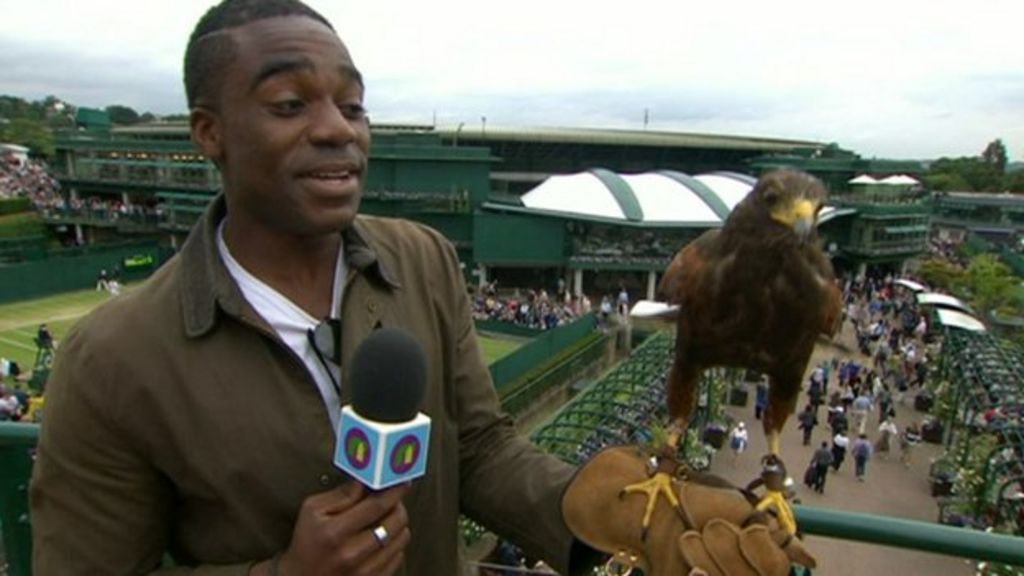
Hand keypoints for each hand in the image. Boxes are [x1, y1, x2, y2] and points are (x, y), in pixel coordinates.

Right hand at [278, 482, 410, 575]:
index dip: (394, 490)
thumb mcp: (312, 511)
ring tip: (384, 520)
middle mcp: (352, 553)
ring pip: (401, 538)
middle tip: (391, 499)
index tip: (402, 481)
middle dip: (398, 505)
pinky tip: (381, 539)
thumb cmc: (307, 542)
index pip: (377, 505)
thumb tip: (367, 479)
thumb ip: (342, 494)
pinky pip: (399, 557)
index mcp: (335, 532)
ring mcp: (364, 571)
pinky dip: (394, 544)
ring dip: (397, 524)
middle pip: (396, 521)